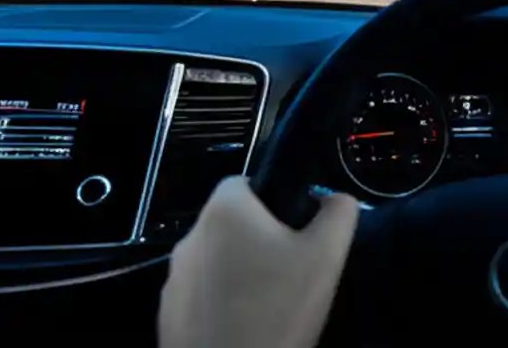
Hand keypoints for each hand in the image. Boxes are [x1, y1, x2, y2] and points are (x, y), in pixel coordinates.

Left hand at [159, 176, 358, 347]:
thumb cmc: (278, 309)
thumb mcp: (326, 257)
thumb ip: (339, 214)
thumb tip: (336, 198)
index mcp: (224, 210)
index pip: (246, 182)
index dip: (274, 202)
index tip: (295, 231)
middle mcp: (190, 236)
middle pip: (231, 224)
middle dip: (259, 240)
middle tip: (290, 271)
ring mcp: (173, 278)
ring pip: (217, 260)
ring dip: (239, 272)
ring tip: (270, 304)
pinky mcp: (168, 312)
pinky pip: (201, 294)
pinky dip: (221, 303)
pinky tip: (246, 325)